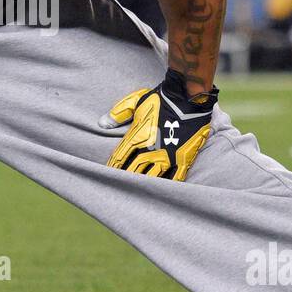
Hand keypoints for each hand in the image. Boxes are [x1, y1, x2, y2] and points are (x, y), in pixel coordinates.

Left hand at [101, 69, 216, 180]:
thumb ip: (118, 112)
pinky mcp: (184, 158)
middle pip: (133, 171)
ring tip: (136, 193)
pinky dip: (166, 185)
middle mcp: (151, 149)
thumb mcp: (137, 101)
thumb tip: (101, 123)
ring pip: (151, 177)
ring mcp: (168, 155)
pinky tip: (160, 191)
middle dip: (125, 179)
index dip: (112, 167)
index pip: (120, 157)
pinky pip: (174, 178)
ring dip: (142, 185)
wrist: (189, 98)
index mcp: (138, 136)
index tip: (107, 173)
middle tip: (119, 187)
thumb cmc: (162, 98)